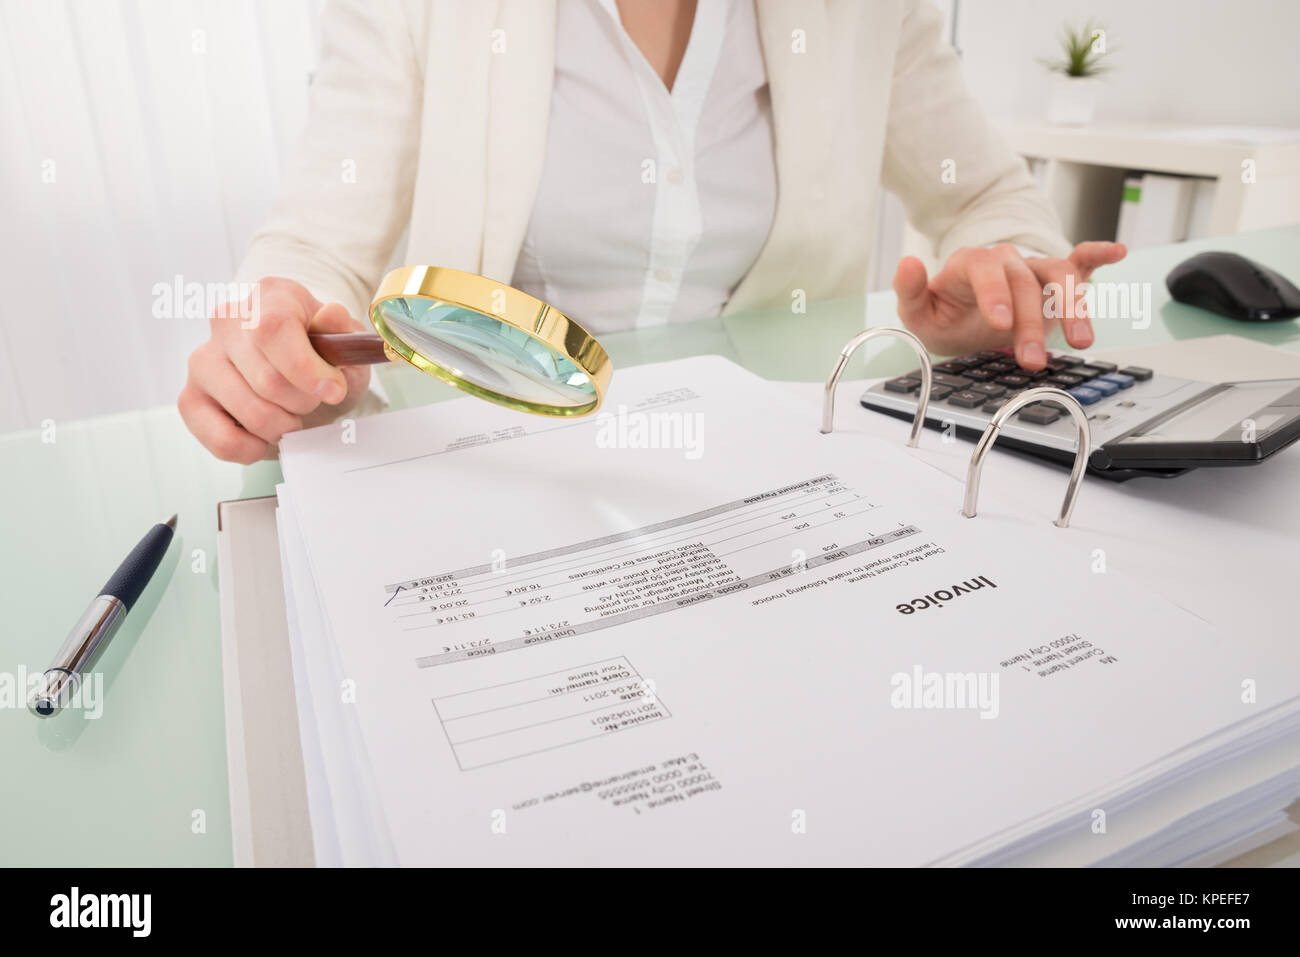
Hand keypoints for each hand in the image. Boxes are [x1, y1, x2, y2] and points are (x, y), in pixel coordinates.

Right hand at [178, 277, 370, 462]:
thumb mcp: (345, 342)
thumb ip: (342, 331)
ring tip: (291, 415)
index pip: (273, 330)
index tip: (334, 391)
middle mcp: (227, 322)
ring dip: (284, 427)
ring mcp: (203, 360)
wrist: (300, 372)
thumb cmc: (323, 355)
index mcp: (269, 297)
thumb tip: (331, 316)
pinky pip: (223, 440)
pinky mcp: (190, 398)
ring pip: (251, 413)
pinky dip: (255, 449)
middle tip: (311, 400)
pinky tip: (267, 435)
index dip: (306, 369)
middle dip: (304, 403)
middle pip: (268, 380)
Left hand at [893, 241, 1126, 368]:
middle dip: (1032, 323)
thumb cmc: (943, 315)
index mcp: (972, 265)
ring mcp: (1033, 269)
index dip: (995, 293)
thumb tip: (908, 262)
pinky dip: (1098, 255)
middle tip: (1032, 361)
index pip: (987, 270)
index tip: (1001, 323)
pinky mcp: (1053, 280)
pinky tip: (1115, 253)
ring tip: (1082, 341)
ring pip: (1060, 276)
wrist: (960, 320)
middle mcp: (1007, 261)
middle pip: (1026, 282)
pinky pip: (1079, 261)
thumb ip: (911, 291)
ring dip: (1074, 306)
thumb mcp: (918, 312)